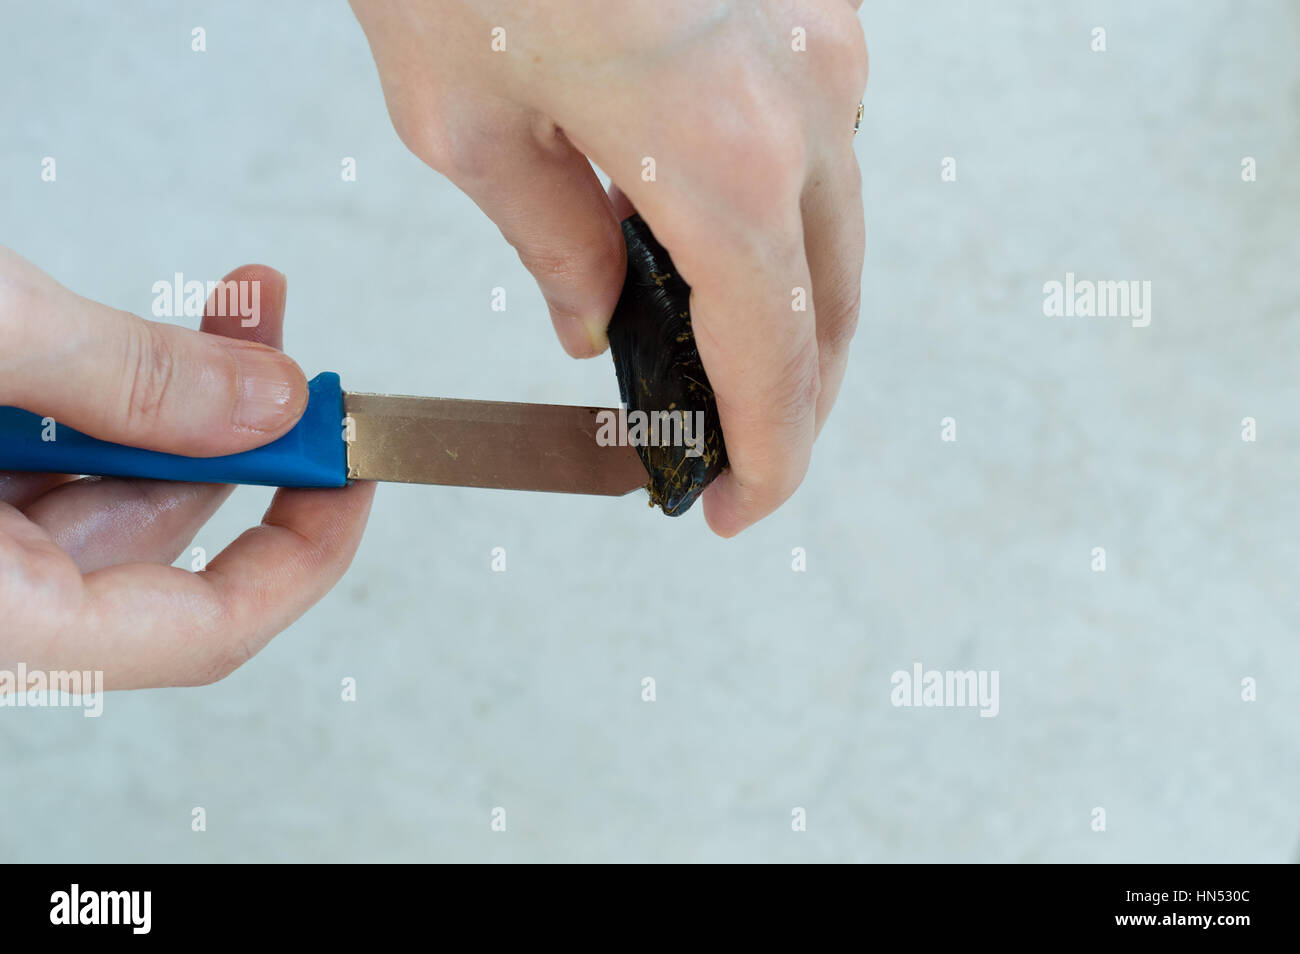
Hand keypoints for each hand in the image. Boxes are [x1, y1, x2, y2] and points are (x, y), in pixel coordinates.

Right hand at [0, 250, 374, 689]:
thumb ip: (129, 380)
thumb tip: (271, 404)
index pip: (205, 632)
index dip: (307, 555)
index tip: (359, 477)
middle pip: (162, 542)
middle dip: (244, 433)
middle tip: (292, 353)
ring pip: (108, 492)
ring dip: (178, 398)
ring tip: (242, 306)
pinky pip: (50, 463)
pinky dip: (103, 400)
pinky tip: (139, 334)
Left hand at [351, 0, 866, 535]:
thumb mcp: (462, 115)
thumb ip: (549, 237)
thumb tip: (591, 314)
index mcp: (721, 155)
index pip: (776, 356)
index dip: (770, 450)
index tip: (741, 503)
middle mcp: (804, 98)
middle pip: (837, 302)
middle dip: (797, 397)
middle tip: (739, 455)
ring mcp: (822, 35)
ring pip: (842, 223)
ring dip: (802, 308)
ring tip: (727, 364)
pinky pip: (825, 137)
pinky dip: (788, 214)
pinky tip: (723, 236)